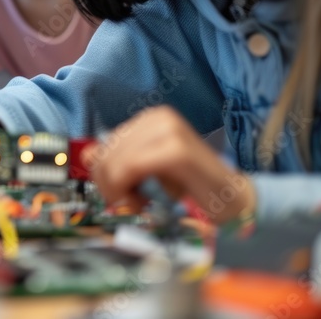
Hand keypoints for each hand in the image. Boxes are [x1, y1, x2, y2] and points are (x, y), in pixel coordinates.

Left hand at [83, 105, 255, 223]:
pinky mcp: (176, 149)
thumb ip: (118, 160)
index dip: (102, 174)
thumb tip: (86, 155)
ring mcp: (168, 129)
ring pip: (113, 162)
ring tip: (141, 203)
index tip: (118, 195)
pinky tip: (145, 203)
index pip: (104, 144)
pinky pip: (130, 168)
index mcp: (149, 118)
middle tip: (130, 204)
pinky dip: (129, 191)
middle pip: (105, 153)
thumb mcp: (147, 171)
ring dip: (120, 192)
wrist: (234, 199)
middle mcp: (158, 117)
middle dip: (109, 185)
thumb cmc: (190, 186)